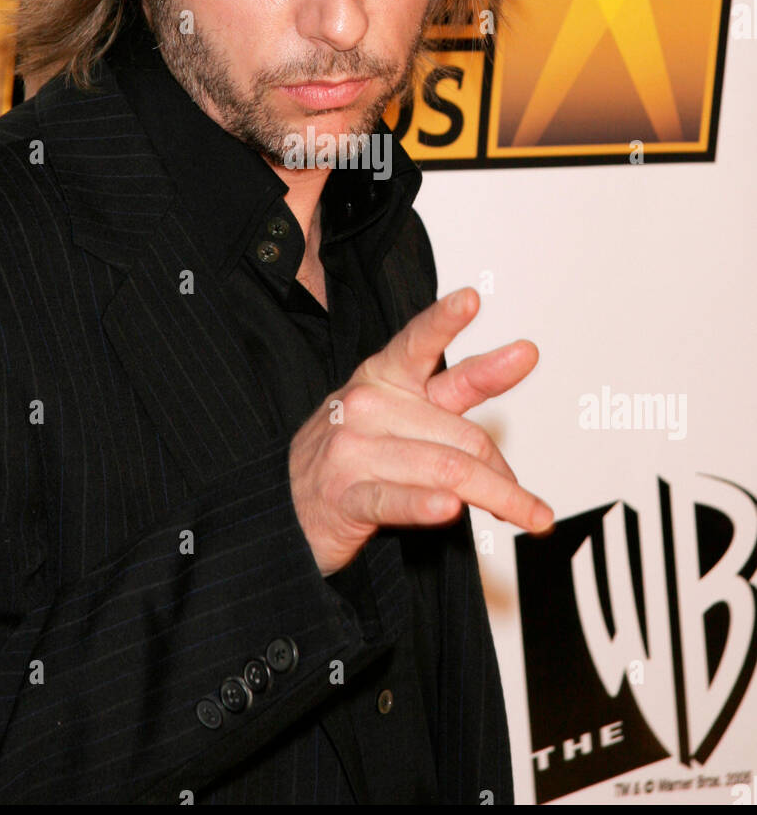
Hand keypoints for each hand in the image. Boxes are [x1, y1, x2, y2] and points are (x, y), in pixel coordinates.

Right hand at [287, 286, 553, 575]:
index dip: (445, 320)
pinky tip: (449, 509)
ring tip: (528, 515)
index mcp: (384, 377)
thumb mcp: (393, 420)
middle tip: (531, 504)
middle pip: (461, 433)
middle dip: (504, 473)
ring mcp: (353, 450)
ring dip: (497, 497)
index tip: (470, 299)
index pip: (419, 343)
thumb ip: (446, 421)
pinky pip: (397, 499)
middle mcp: (368, 406)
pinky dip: (427, 506)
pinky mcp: (344, 497)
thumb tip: (503, 457)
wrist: (283, 506)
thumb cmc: (348, 458)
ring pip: (445, 469)